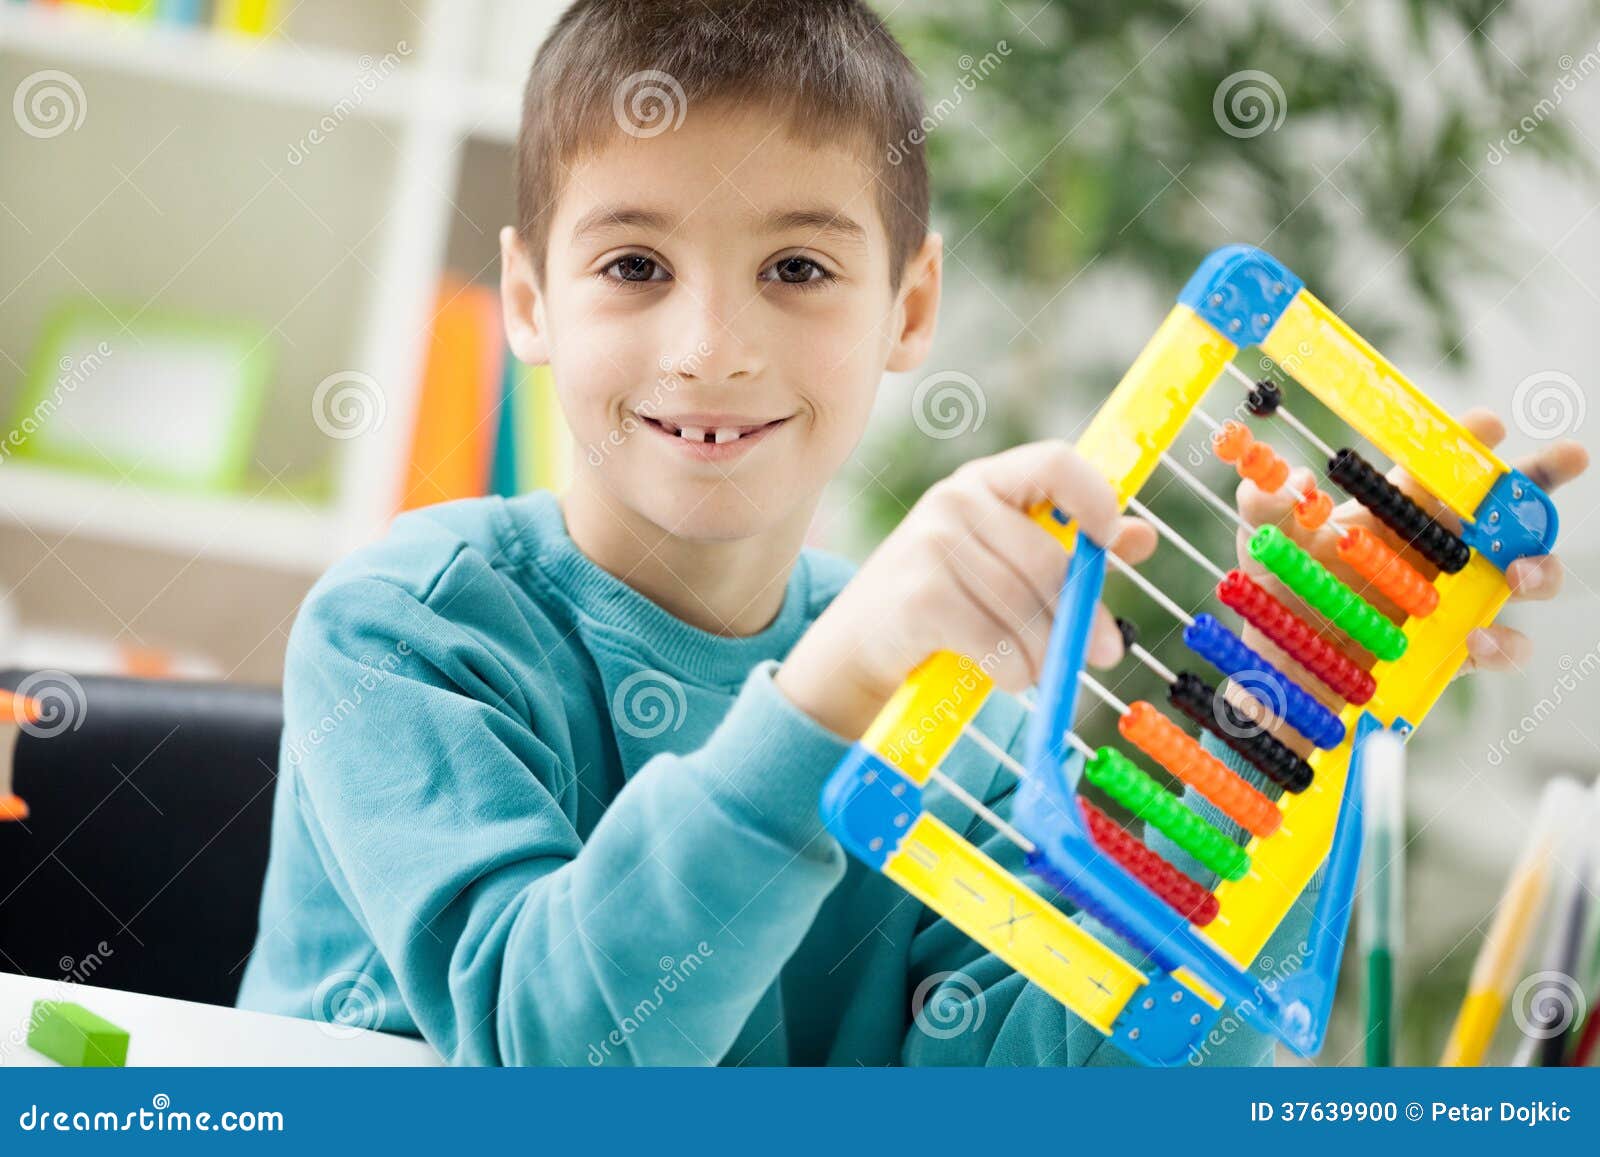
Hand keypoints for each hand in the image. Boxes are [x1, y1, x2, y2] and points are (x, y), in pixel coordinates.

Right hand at [776, 441, 1155, 739]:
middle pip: (1048, 557)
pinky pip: (996, 640)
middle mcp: (955, 500)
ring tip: (1046, 671)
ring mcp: (930, 544)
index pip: (1056, 463)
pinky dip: (1015, 669)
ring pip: (1025, 606)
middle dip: (1082, 613)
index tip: (1109, 543)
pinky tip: (1012, 676)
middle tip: (1106, 652)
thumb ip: (1070, 546)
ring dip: (1046, 652)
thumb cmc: (945, 597)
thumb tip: (1143, 538)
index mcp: (986, 481)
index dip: (1096, 499)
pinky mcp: (918, 595)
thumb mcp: (1004, 562)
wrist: (861, 642)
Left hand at [1232, 407, 1587, 695]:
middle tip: (1569, 457)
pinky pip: (1503, 644)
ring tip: (1518, 570)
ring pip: (1525, 570)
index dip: (1472, 441)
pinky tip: (1476, 638)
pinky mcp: (1457, 648)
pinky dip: (1503, 641)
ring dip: (1539, 564)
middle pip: (1507, 504)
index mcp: (1398, 509)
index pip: (1443, 465)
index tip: (1487, 425)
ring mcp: (1455, 597)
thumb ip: (1264, 504)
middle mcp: (1437, 547)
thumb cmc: (1281, 593)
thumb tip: (1293, 479)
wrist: (1281, 669)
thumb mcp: (1262, 542)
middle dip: (1543, 477)